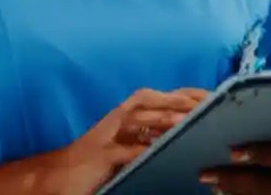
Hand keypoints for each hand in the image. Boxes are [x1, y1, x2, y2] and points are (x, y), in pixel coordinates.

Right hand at [42, 87, 207, 194]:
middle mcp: (117, 119)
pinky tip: (154, 151)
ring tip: (184, 120)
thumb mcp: (129, 145)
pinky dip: (138, 149)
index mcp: (126, 116)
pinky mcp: (99, 155)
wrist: (58, 177)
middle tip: (205, 103)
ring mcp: (107, 135)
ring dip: (160, 117)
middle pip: (148, 99)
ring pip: (135, 119)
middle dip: (176, 99)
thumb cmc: (99, 163)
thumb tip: (188, 131)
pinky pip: (122, 150)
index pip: (159, 96)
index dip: (184, 92)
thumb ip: (152, 136)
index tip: (211, 95)